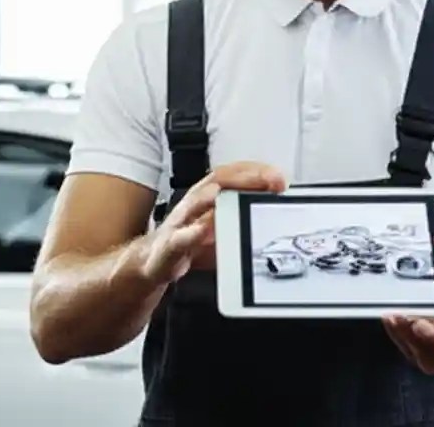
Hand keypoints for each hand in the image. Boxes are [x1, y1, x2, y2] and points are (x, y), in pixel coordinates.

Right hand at [139, 162, 285, 284]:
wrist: (155, 262)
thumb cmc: (191, 241)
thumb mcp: (221, 226)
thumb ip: (242, 214)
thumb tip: (275, 206)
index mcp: (208, 196)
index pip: (232, 173)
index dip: (255, 170)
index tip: (278, 177)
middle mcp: (194, 202)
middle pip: (218, 180)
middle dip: (244, 177)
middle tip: (269, 179)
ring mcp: (181, 222)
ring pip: (195, 202)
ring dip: (213, 196)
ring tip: (229, 192)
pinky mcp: (170, 246)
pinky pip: (180, 238)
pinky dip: (192, 234)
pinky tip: (204, 231)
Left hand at [382, 285, 433, 375]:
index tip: (422, 324)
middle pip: (430, 357)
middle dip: (412, 337)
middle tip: (400, 317)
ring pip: (414, 352)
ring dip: (400, 334)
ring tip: (391, 315)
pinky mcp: (420, 349)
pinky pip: (405, 344)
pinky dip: (395, 330)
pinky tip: (389, 316)